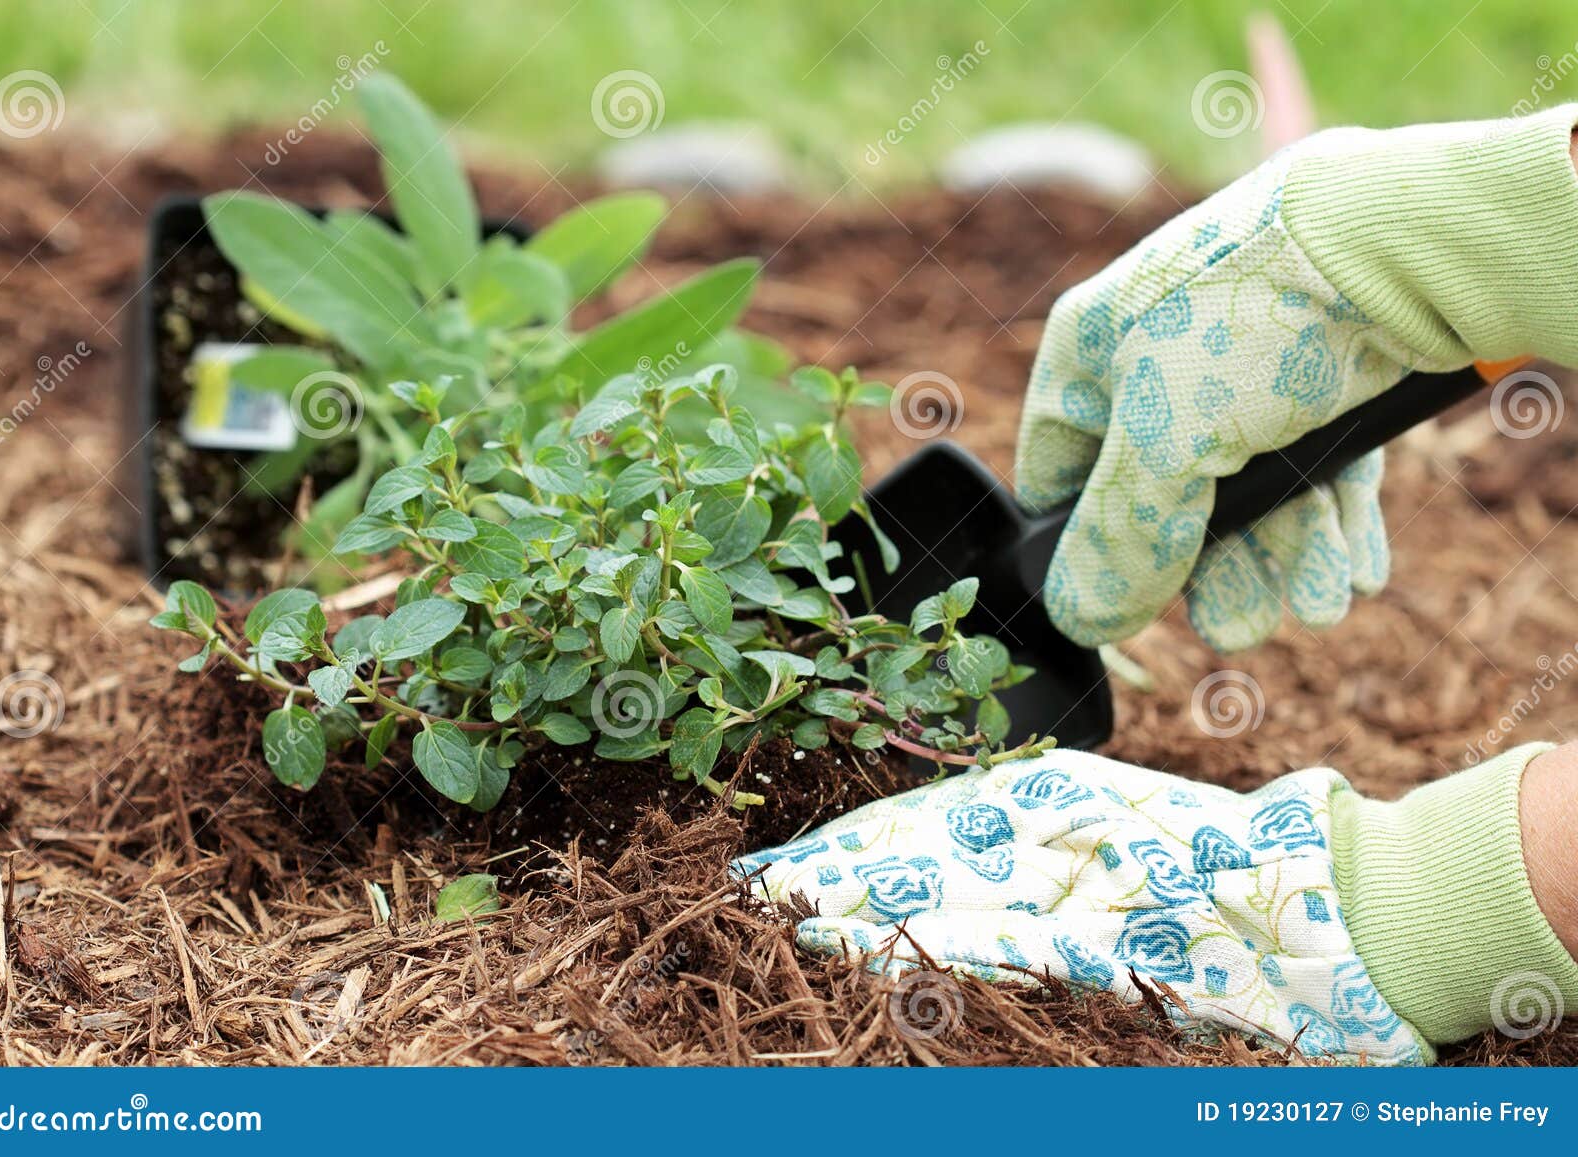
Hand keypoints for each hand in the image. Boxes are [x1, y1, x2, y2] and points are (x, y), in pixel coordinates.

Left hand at [735, 749, 1426, 1063]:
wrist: (1333, 897)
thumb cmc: (1221, 860)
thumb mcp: (1115, 821)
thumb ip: (1035, 828)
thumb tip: (938, 856)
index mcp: (1053, 789)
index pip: (924, 813)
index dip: (847, 836)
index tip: (781, 857)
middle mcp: (1058, 822)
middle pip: (920, 844)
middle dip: (831, 866)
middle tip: (751, 884)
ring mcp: (1085, 877)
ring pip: (952, 886)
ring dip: (863, 905)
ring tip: (788, 916)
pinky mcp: (1117, 934)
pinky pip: (1019, 941)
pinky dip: (947, 944)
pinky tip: (886, 952)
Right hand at [1017, 106, 1577, 650]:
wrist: (1403, 241)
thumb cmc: (1248, 322)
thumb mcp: (1162, 447)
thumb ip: (1117, 539)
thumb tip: (1080, 618)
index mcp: (1090, 355)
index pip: (1060, 476)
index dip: (1086, 549)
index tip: (1125, 607)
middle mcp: (1159, 359)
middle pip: (1169, 498)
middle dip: (1213, 572)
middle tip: (1244, 627)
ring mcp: (1246, 365)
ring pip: (1251, 489)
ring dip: (1284, 557)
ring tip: (1320, 605)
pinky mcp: (1326, 373)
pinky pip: (1315, 465)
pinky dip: (1330, 522)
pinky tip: (1352, 570)